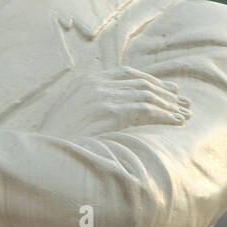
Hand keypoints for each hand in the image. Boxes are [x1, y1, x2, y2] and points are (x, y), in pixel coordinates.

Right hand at [48, 66, 190, 138]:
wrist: (41, 152)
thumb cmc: (55, 141)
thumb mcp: (70, 115)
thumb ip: (91, 106)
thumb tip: (113, 113)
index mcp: (86, 81)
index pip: (128, 73)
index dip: (151, 81)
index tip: (168, 91)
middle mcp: (96, 84)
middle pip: (141, 82)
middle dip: (165, 93)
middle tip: (183, 102)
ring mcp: (103, 96)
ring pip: (147, 95)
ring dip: (169, 105)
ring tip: (184, 114)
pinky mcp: (110, 112)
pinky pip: (146, 110)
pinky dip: (164, 115)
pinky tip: (176, 122)